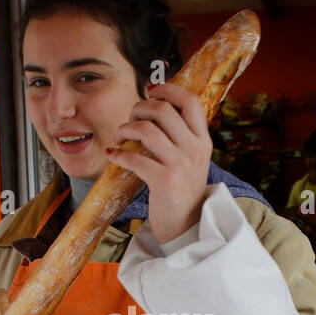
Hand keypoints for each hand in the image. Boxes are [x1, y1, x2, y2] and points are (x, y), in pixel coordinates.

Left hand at [105, 82, 212, 243]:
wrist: (186, 225)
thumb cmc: (182, 189)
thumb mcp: (192, 159)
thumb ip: (181, 136)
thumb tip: (155, 108)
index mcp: (202, 141)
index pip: (190, 102)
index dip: (168, 89)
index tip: (151, 89)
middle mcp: (194, 150)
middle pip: (163, 110)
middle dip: (139, 109)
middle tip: (129, 119)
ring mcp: (180, 165)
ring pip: (146, 130)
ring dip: (125, 129)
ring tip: (119, 137)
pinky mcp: (164, 181)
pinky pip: (135, 158)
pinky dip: (119, 154)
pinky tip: (113, 155)